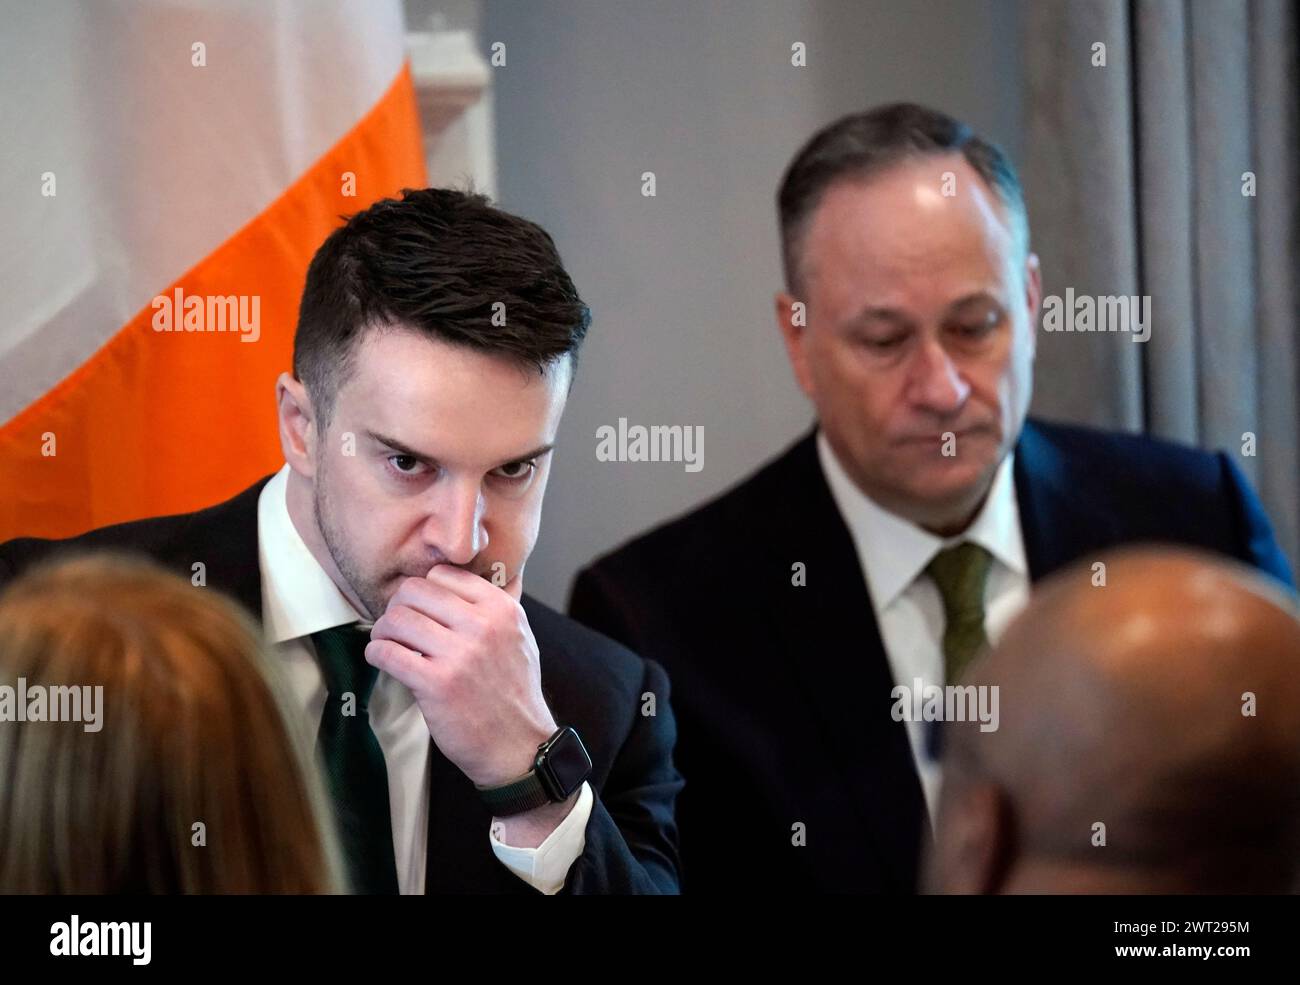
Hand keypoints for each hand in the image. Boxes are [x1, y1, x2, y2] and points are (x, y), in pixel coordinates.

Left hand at [365, 565, 557, 787]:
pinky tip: (383, 660)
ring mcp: (460, 654)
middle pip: (414, 591)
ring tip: (389, 644)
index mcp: (502, 609)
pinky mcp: (437, 684)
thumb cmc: (513, 695)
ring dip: (383, 631)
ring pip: (396, 619)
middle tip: (398, 627)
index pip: (443, 574)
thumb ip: (490, 611)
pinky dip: (376, 653)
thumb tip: (447, 589)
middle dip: (398, 607)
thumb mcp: (518, 638)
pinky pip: (388, 652)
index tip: (419, 610)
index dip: (424, 591)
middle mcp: (483, 626)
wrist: (519, 747)